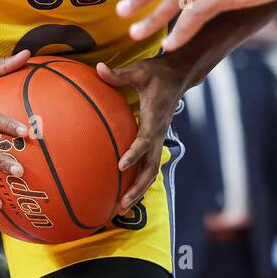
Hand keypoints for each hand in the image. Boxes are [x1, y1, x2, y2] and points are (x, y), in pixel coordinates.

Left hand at [96, 57, 186, 212]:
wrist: (178, 76)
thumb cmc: (156, 72)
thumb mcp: (139, 70)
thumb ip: (119, 74)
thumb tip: (98, 68)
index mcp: (154, 117)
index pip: (145, 140)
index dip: (134, 153)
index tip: (120, 165)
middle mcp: (158, 133)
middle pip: (151, 167)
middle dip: (137, 187)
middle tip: (121, 204)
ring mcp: (159, 139)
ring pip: (152, 171)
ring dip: (139, 190)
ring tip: (122, 209)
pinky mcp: (156, 141)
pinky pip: (150, 166)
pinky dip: (140, 182)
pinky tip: (126, 194)